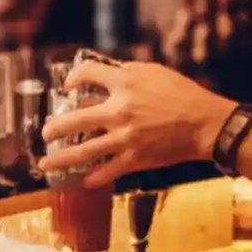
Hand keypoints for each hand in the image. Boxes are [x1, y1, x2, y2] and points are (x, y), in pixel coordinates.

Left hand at [40, 61, 236, 187]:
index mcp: (124, 84)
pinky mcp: (134, 158)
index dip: (72, 78)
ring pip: (82, 151)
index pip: (86, 74)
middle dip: (54, 127)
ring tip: (45, 163)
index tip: (67, 86)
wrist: (205, 124)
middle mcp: (119, 110)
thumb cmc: (183, 94)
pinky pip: (107, 171)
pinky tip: (83, 180)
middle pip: (73, 119)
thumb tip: (106, 73)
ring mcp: (124, 138)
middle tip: (45, 132)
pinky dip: (93, 177)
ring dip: (60, 158)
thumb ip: (127, 72)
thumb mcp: (154, 71)